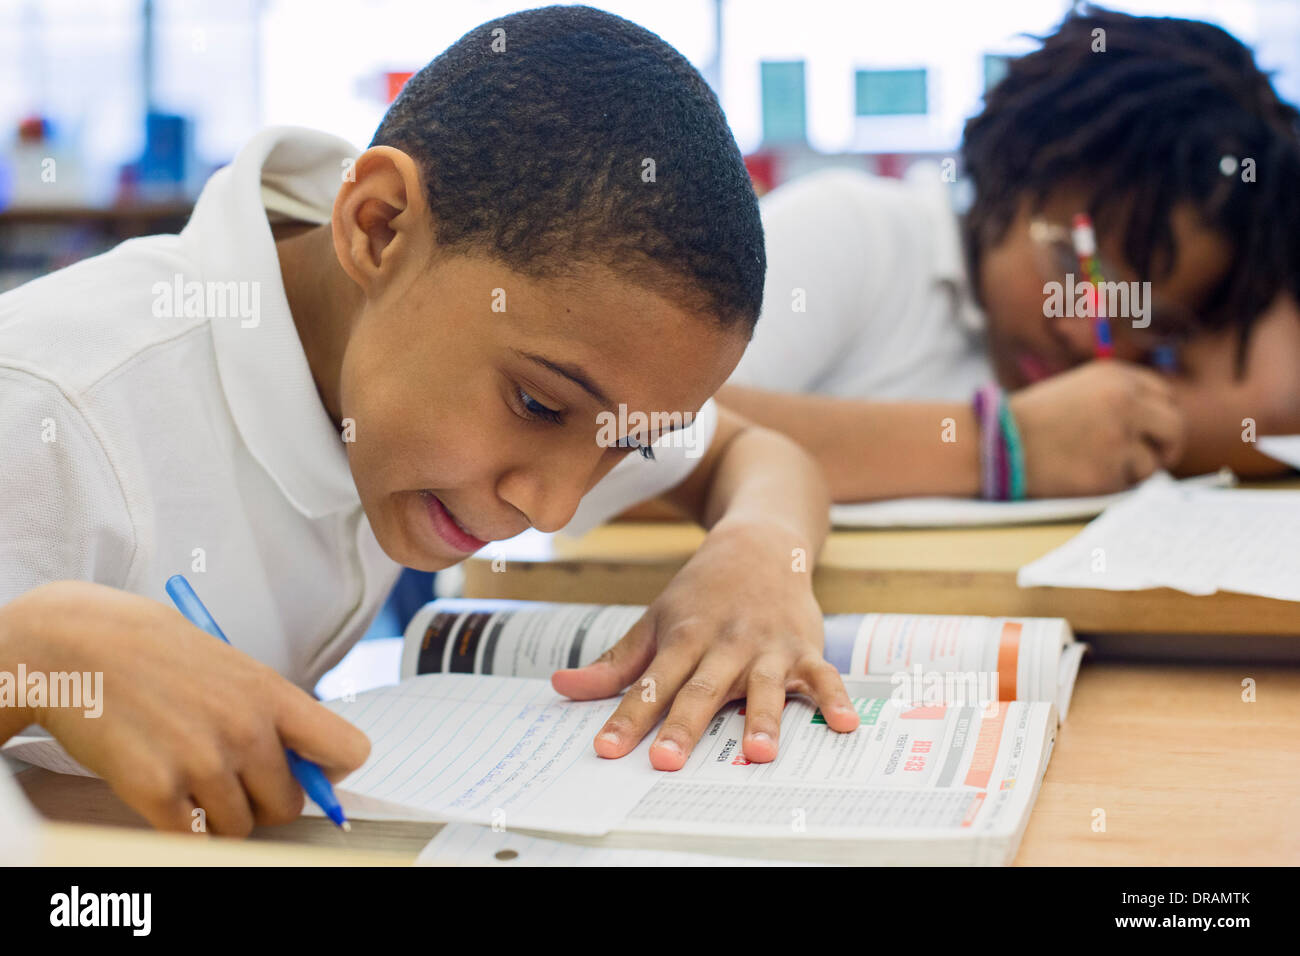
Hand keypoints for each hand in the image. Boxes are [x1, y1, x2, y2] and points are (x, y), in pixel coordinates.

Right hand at [0, 581, 369, 835]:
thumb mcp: (232, 666)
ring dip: (218, 815)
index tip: (306, 772)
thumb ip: (269, 712)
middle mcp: (247, 730)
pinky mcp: (156, 790)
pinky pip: (191, 838)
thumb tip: (307, 761)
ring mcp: (202, 761)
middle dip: (264, 800)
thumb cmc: (154, 651)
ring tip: (189, 776)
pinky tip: (164, 791)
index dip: (331, 773)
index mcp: (272, 694)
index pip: (349, 750)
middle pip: (289, 805)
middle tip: (231, 777)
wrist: (77, 644)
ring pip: (240, 828)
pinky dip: (181, 826)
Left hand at [550, 520, 859, 769]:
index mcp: (682, 638)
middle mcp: (723, 643)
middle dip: (684, 725)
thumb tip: (561, 686)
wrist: (759, 544)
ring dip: (761, 717)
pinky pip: (823, 675)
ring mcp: (766, 646)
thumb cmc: (701, 593)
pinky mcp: (803, 647)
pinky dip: (835, 698)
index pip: (650, 683)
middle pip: (701, 689)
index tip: (607, 749)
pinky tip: (843, 725)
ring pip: (762, 685)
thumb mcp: (654, 620)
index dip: (627, 717)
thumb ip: (615, 662)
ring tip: (757, 752)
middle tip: (667, 761)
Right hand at [1010, 360, 1185, 495]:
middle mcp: (1124, 401)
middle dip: (1168, 446)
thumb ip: (1119, 399)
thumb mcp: (1078, 390)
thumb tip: (1159, 428)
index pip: (1165, 395)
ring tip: (1093, 465)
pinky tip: (1081, 475)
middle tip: (1156, 460)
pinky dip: (1111, 485)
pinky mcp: (1109, 470)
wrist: (994, 443)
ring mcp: (1118, 436)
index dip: (1160, 417)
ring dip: (1133, 469)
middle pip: (1175, 425)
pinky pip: (1129, 485)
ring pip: (1153, 461)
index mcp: (1116, 376)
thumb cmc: (1032, 421)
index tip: (1153, 433)